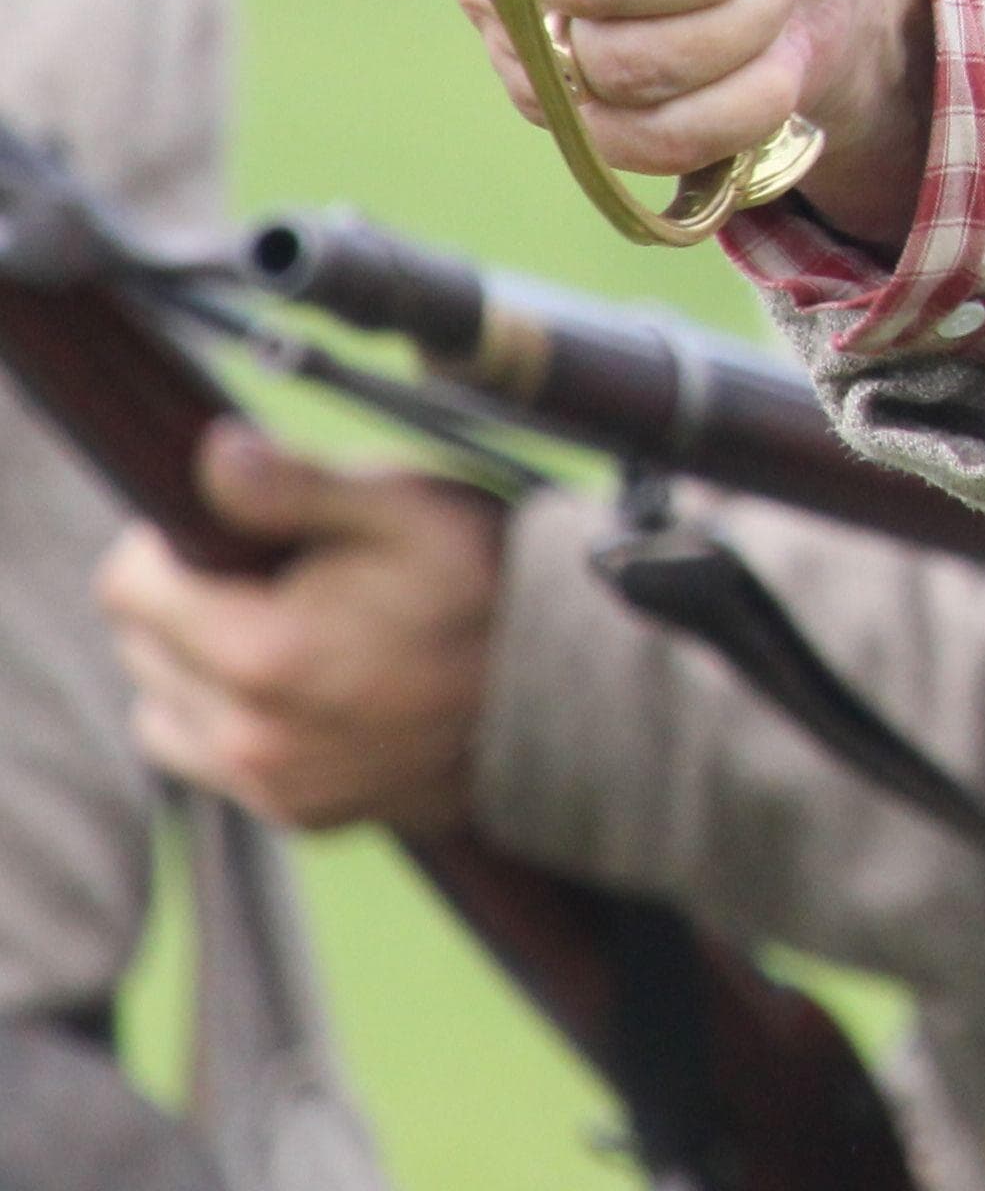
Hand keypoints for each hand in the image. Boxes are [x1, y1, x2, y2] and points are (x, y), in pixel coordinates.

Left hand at [96, 422, 506, 834]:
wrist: (572, 693)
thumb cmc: (489, 585)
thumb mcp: (406, 508)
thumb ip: (296, 486)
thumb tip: (211, 454)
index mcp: (266, 655)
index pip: (127, 588)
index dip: (167, 543)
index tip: (230, 530)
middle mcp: (254, 737)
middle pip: (139, 648)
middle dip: (186, 602)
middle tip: (275, 575)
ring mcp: (275, 785)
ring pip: (162, 709)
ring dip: (196, 667)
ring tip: (286, 630)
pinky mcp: (297, 815)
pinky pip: (211, 759)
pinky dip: (235, 719)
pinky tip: (306, 685)